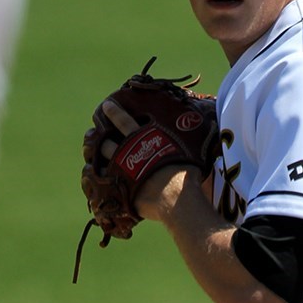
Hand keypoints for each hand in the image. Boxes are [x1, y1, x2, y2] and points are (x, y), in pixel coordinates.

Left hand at [99, 100, 199, 220]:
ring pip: (101, 162)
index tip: (106, 105)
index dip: (114, 112)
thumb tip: (211, 124)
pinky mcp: (118, 191)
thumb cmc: (185, 172)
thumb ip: (191, 139)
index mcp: (142, 139)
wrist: (174, 197)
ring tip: (90, 157)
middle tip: (92, 133)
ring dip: (95, 158)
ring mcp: (120, 172)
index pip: (124, 121)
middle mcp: (126, 153)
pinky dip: (98, 184)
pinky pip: (103, 186)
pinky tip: (94, 185)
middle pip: (106, 141)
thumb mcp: (190, 149)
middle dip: (99, 136)